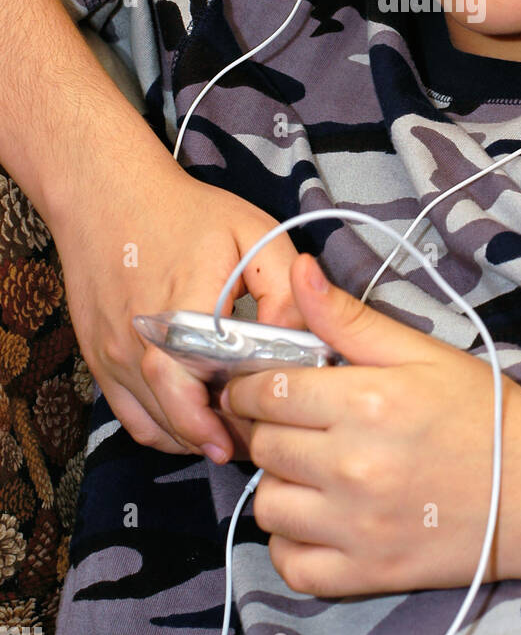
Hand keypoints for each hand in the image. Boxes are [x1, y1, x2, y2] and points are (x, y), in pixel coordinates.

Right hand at [50, 168, 304, 460]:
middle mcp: (143, 342)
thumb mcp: (253, 233)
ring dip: (199, 438)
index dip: (248, 412)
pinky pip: (135, 419)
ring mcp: (116, 357)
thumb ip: (286, 288)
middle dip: (227, 437)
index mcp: (186, 310)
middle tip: (261, 438)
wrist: (106, 196)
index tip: (275, 417)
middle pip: (185, 418)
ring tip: (235, 432)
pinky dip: (167, 431)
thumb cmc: (184, 213)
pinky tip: (196, 423)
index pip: (216, 386)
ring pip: (160, 427)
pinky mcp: (101, 363)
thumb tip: (304, 340)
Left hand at [222, 254, 520, 596]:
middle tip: (300, 424)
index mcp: (367, 403)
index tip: (264, 387)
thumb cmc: (485, 415)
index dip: (254, 386)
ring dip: (281, 486)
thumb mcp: (422, 352)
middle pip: (264, 446)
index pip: (268, 391)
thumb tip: (300, 268)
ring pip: (268, 507)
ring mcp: (359, 526)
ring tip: (313, 470)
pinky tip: (319, 518)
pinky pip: (291, 566)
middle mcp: (355, 467)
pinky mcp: (368, 573)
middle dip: (271, 430)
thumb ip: (351, 317)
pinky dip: (293, 544)